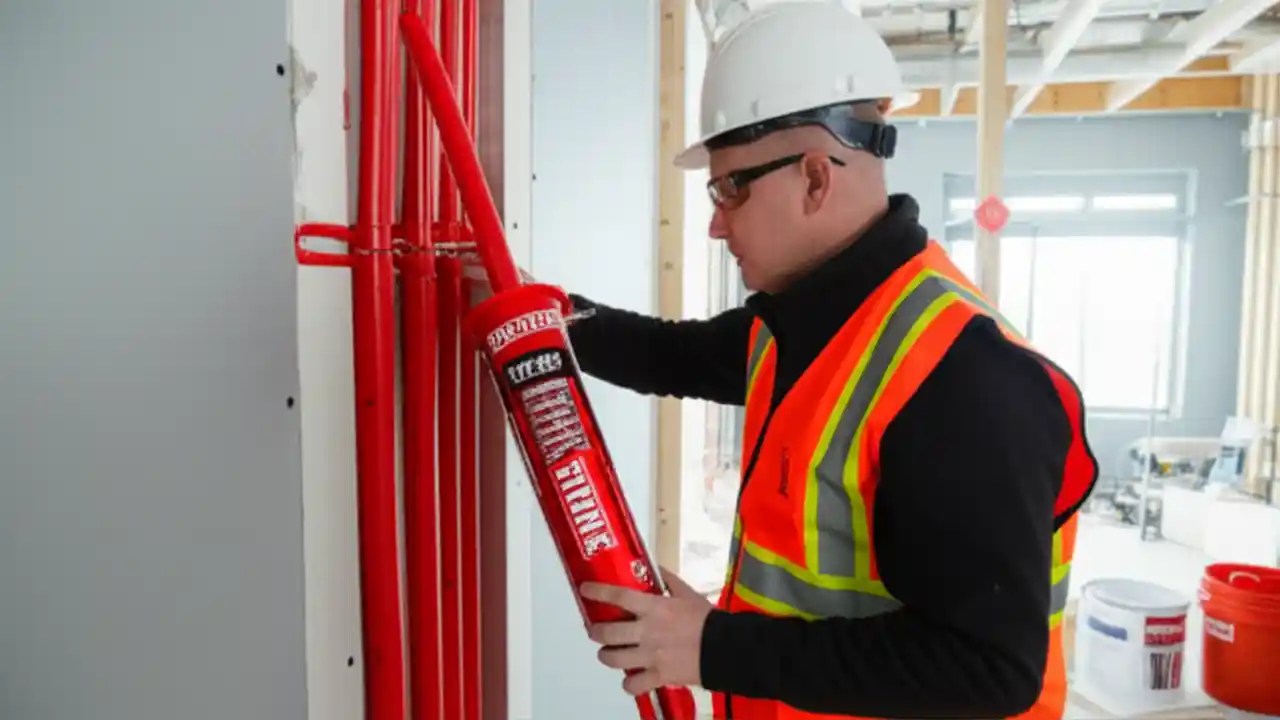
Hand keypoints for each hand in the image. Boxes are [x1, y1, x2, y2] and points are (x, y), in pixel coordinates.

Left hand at [580, 569, 713, 695]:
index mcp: (655, 608)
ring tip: (607, 654)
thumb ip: (669, 581)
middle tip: (595, 631)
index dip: (598, 592)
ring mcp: (651, 656)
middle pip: (608, 633)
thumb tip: (656, 567)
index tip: (585, 589)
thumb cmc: (707, 619)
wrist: (727, 649)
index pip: (619, 596)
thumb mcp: (688, 593)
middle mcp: (647, 632)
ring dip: (606, 656)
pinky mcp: (659, 676)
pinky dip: (629, 684)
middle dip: (596, 632)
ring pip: (614, 660)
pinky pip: (633, 685)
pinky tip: (631, 680)